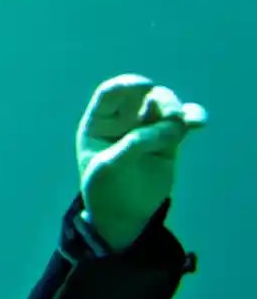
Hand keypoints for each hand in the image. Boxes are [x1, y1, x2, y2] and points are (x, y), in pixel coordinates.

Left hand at [76, 74, 206, 250]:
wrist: (120, 213)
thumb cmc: (104, 188)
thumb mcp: (109, 167)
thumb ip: (134, 145)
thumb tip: (172, 127)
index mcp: (99, 122)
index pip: (111, 94)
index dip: (127, 85)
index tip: (144, 86)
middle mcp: (123, 120)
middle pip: (144, 96)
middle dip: (161, 99)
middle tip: (172, 115)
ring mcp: (147, 128)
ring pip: (167, 107)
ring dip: (179, 109)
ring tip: (187, 122)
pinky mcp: (168, 141)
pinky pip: (182, 124)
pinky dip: (192, 119)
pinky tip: (199, 122)